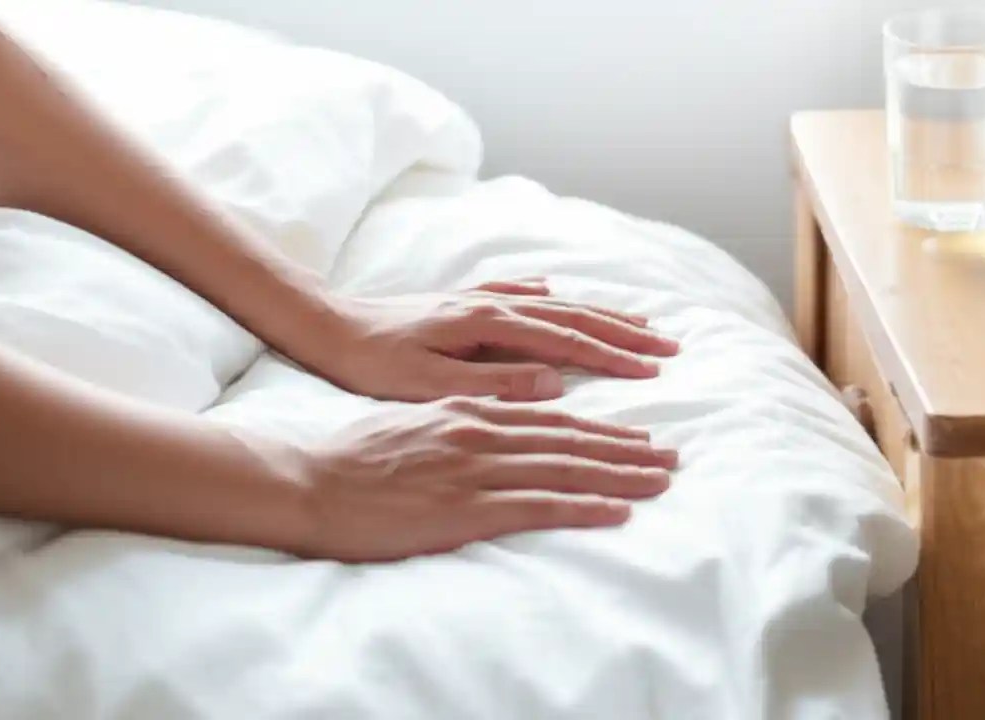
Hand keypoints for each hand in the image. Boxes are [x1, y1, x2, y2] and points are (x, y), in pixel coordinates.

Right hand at [278, 397, 676, 561]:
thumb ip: (469, 411)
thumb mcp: (419, 417)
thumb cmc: (359, 456)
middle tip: (671, 458)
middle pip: (572, 438)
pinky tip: (617, 510)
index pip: (553, 417)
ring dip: (620, 474)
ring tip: (660, 480)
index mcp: (472, 410)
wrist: (313, 482)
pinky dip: (583, 506)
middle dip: (627, 449)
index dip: (602, 428)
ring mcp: (478, 468)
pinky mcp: (467, 506)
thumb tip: (511, 413)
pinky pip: (540, 505)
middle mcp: (484, 431)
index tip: (638, 438)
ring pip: (566, 467)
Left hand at [321, 278, 679, 400]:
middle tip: (669, 346)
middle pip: (573, 316)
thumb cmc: (372, 363)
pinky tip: (558, 293)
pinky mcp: (462, 300)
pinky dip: (548, 297)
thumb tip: (554, 382)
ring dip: (598, 314)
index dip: (613, 357)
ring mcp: (478, 298)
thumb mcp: (429, 384)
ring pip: (554, 304)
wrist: (326, 325)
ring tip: (637, 323)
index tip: (654, 371)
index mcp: (489, 325)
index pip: (566, 343)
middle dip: (624, 333)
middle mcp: (492, 304)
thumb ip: (494, 382)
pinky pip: (520, 294)